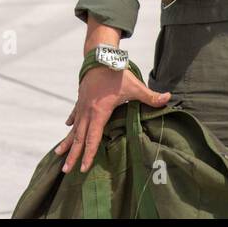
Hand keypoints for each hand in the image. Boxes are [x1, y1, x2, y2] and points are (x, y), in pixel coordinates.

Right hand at [54, 67, 170, 173]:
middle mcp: (88, 112)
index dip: (88, 154)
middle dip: (73, 155)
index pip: (93, 139)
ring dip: (67, 142)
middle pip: (79, 138)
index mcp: (99, 113)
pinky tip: (67, 127)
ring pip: (74, 128)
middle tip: (65, 169)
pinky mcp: (81, 98)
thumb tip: (169, 98)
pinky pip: (75, 114)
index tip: (83, 168)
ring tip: (58, 153)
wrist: (100, 57)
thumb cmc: (117, 73)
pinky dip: (71, 122)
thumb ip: (150, 96)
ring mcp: (82, 105)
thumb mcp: (134, 86)